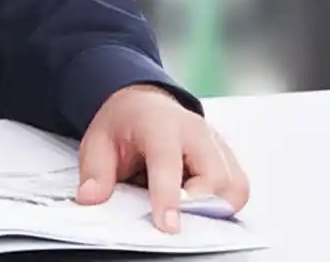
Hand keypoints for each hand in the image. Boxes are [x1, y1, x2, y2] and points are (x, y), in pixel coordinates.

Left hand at [74, 84, 249, 232]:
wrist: (145, 104)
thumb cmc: (124, 124)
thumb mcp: (98, 141)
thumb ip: (96, 171)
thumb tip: (90, 198)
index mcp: (160, 124)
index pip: (169, 162)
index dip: (169, 196)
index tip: (168, 225)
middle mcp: (197, 132)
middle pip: (214, 177)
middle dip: (197, 207)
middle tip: (172, 221)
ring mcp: (217, 144)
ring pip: (233, 187)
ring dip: (212, 208)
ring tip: (182, 211)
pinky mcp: (229, 159)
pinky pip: (238, 189)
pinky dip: (222, 205)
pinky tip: (197, 206)